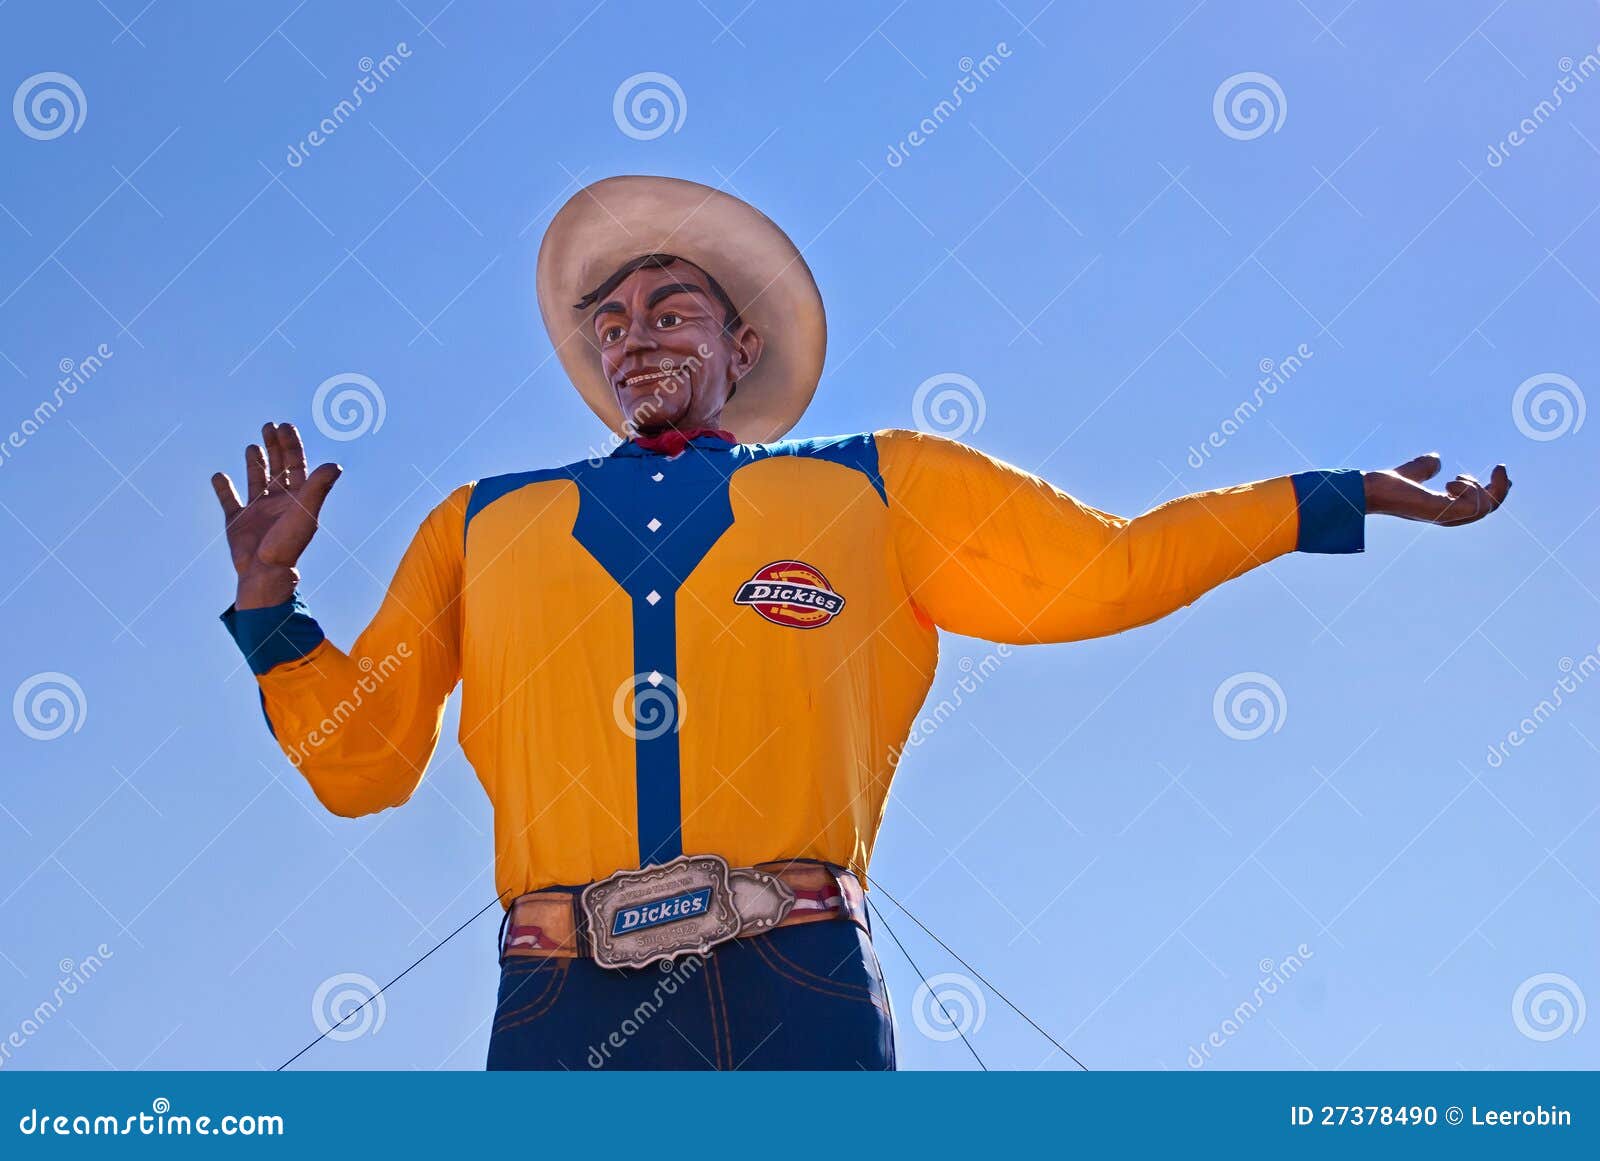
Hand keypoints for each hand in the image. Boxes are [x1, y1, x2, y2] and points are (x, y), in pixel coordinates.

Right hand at [211, 423, 341, 608]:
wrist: (265, 572)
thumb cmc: (288, 544)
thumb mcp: (305, 512)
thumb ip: (318, 488)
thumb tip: (335, 465)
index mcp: (297, 497)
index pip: (296, 464)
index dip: (291, 444)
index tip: (284, 425)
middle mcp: (279, 501)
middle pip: (278, 467)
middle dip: (274, 447)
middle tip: (269, 426)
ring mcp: (258, 511)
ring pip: (256, 480)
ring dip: (255, 464)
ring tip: (252, 447)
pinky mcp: (237, 522)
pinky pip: (229, 501)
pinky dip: (223, 488)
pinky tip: (219, 475)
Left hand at [1363, 453, 1509, 525]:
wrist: (1370, 489)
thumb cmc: (1386, 484)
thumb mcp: (1414, 471)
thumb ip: (1425, 467)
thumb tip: (1436, 459)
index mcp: (1444, 508)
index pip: (1478, 506)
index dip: (1494, 490)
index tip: (1499, 470)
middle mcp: (1448, 516)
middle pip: (1489, 508)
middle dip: (1500, 489)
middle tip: (1499, 468)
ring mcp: (1446, 516)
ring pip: (1486, 507)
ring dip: (1481, 488)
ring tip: (1456, 478)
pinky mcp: (1443, 513)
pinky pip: (1475, 506)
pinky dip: (1471, 490)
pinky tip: (1451, 482)